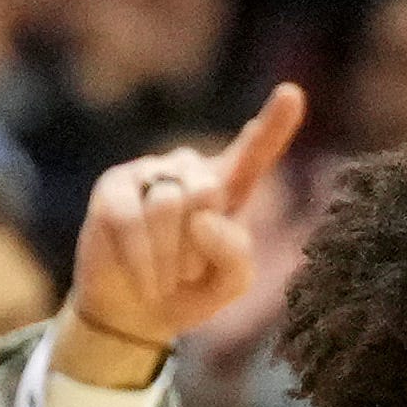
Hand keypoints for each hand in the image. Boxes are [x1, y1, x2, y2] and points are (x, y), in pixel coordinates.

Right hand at [60, 84, 307, 382]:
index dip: (274, 125)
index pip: (255, 153)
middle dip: (198, 247)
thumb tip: (201, 219)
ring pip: (169, 206)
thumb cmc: (191, 290)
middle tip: (187, 271)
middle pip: (207, 192)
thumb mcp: (230, 283)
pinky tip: (146, 281)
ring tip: (166, 274)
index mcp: (231, 188)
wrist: (137, 313)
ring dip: (171, 258)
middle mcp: (192, 170)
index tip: (293, 94)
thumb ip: (236, 255)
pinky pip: (131, 221)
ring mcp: (151, 172)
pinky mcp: (114, 187)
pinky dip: (143, 262)